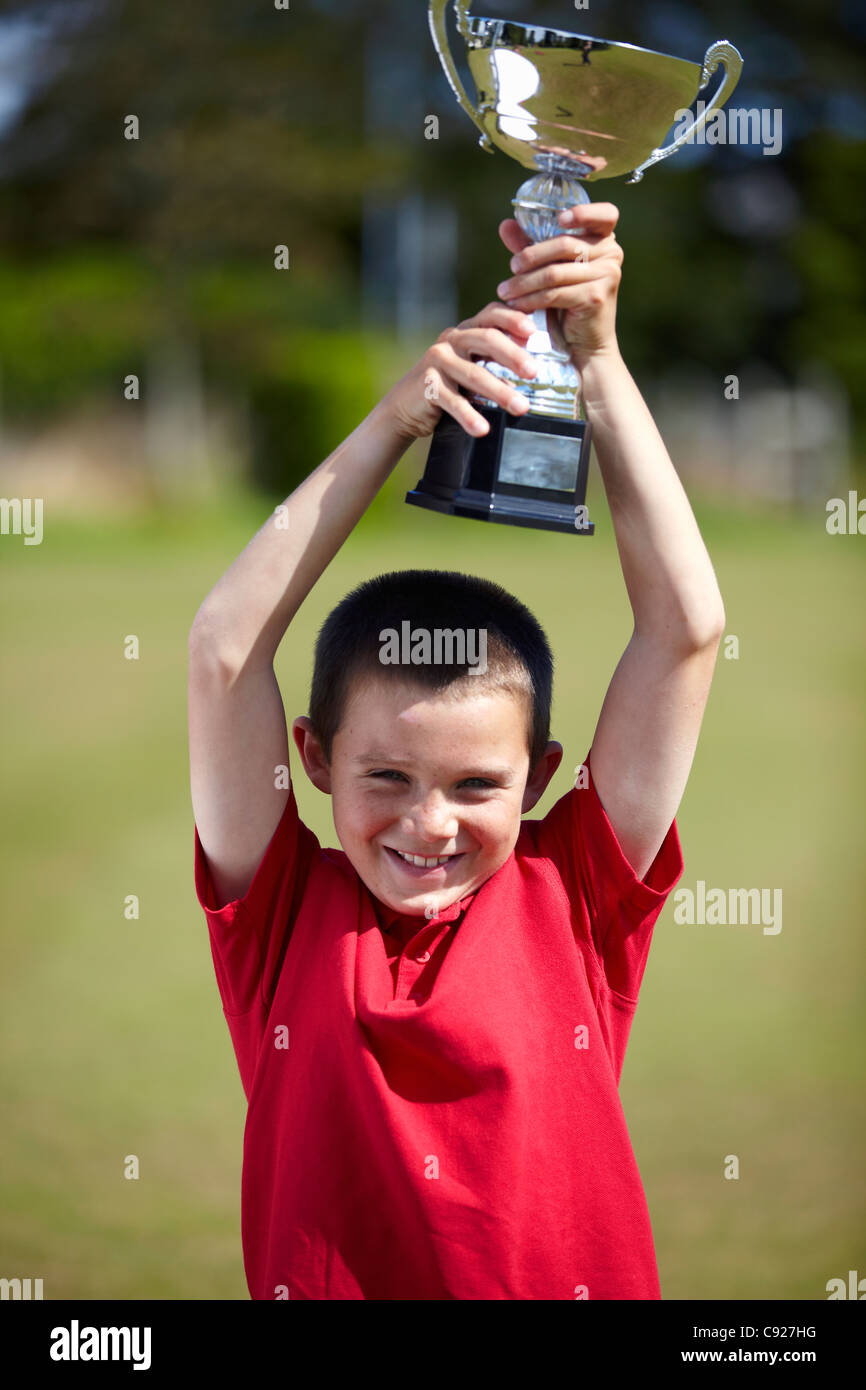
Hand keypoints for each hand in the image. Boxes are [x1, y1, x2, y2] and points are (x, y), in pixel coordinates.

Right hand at [382, 302, 538, 441]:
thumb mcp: (471, 367)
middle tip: (534, 372)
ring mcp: (437, 361)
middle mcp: (451, 341)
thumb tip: (530, 367)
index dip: (513, 319)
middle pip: (487, 339)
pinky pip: (454, 402)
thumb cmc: (446, 385)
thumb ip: (495, 361)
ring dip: (500, 392)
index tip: (533, 332)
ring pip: (474, 374)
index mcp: (466, 331)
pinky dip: (469, 417)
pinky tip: (483, 429)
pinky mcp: (427, 385)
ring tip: (521, 407)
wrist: (405, 405)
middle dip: (513, 355)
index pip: (491, 315)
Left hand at [494, 203, 622, 369]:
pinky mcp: (596, 296)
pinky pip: (555, 293)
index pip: (604, 214)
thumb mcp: (549, 268)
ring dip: (524, 282)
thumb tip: (506, 224)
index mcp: (604, 239)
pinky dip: (531, 298)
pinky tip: (516, 304)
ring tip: (505, 291)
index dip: (583, 212)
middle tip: (511, 268)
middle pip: (565, 244)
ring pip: (555, 272)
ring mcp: (607, 275)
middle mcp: (611, 253)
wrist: (585, 345)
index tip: (559, 219)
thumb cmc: (567, 303)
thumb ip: (530, 245)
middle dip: (531, 256)